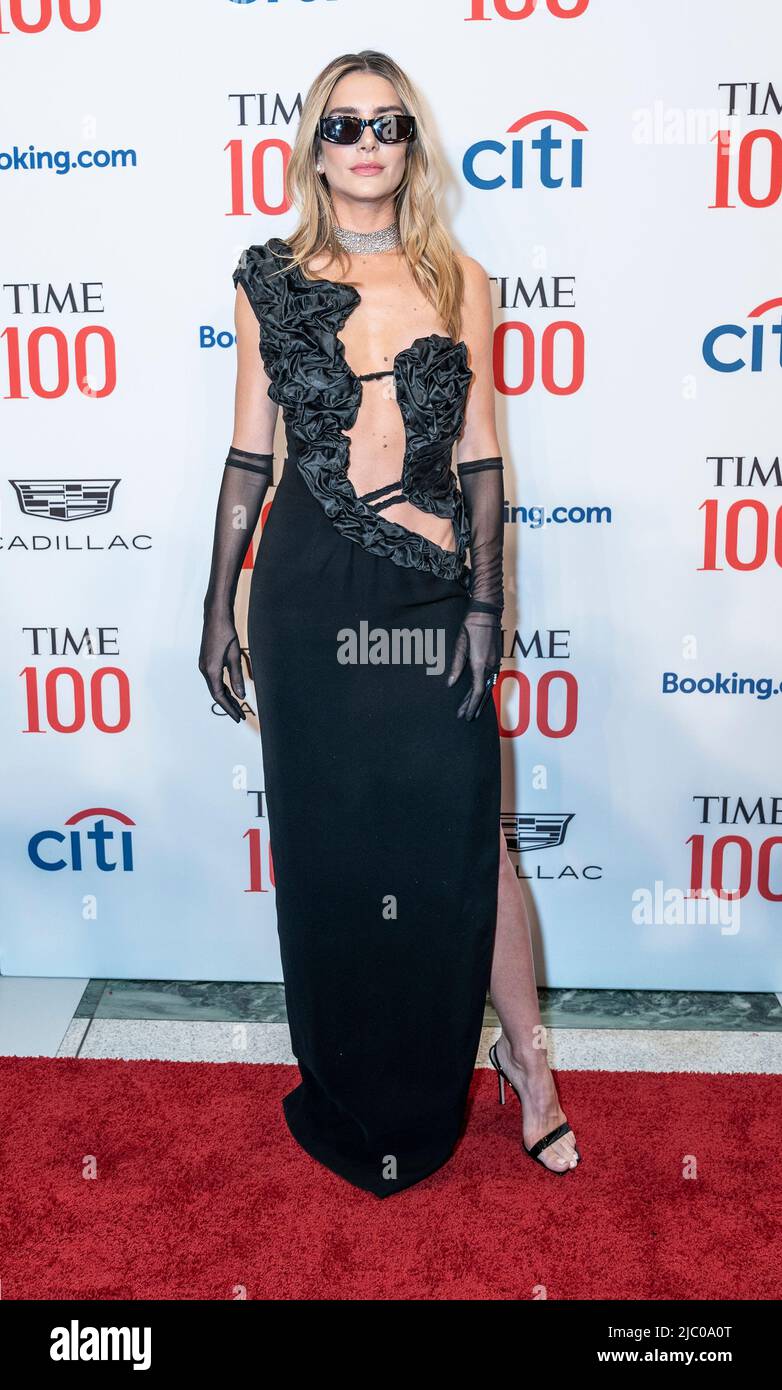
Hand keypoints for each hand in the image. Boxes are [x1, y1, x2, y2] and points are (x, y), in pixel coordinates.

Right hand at [198, 606, 247, 721]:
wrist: (215, 616)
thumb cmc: (226, 634)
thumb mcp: (235, 656)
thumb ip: (237, 676)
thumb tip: (241, 695)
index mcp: (211, 670)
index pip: (219, 696)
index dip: (229, 708)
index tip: (238, 717)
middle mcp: (204, 669)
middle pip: (216, 693)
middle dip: (228, 705)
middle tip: (240, 716)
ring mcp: (204, 665)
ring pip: (215, 687)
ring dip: (226, 697)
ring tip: (238, 706)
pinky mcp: (207, 660)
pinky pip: (215, 679)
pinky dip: (223, 687)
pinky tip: (232, 691)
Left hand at [447, 610, 500, 718]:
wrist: (487, 612)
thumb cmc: (471, 626)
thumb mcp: (459, 645)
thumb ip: (456, 666)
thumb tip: (450, 684)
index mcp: (480, 664)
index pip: (477, 691)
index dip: (470, 705)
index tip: (464, 714)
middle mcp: (490, 666)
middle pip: (483, 692)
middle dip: (474, 706)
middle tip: (467, 717)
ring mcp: (495, 662)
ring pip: (489, 687)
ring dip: (481, 700)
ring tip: (474, 710)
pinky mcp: (496, 659)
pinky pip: (492, 679)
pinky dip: (486, 690)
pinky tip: (482, 694)